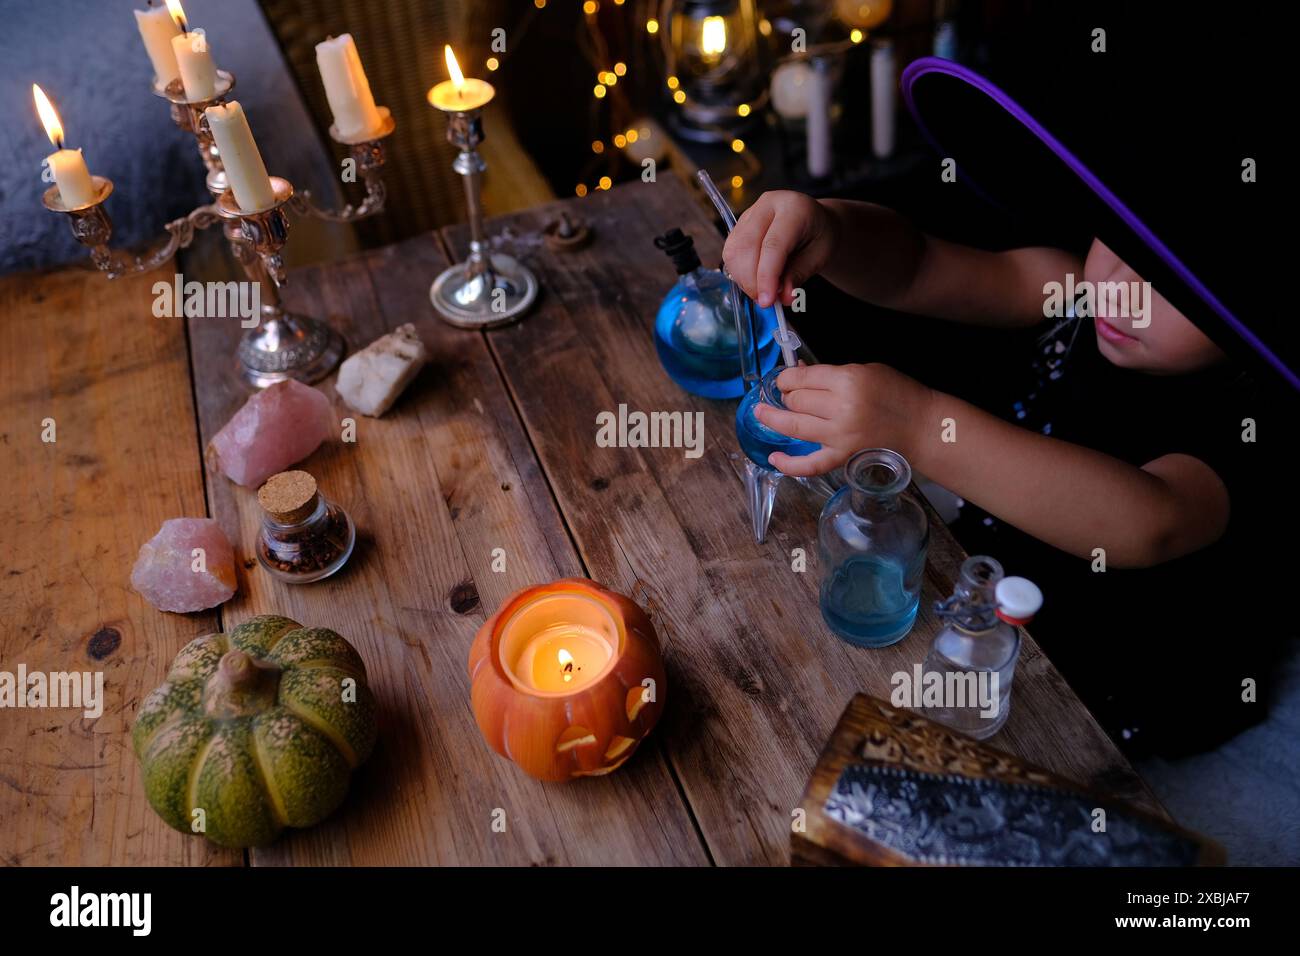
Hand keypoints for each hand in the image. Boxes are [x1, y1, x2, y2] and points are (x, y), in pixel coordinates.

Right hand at [722, 191, 838, 307]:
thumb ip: (798, 275)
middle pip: (746, 247)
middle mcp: (767, 205)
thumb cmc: (819, 238)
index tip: (767, 301)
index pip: (772, 245)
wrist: (815, 223)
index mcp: (793, 208)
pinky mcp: (738, 226)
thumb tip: (782, 297)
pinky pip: (730, 254)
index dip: (766, 276)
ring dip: (743, 279)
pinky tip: (755, 280)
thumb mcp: (819, 257)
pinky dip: (739, 274)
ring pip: (733, 252)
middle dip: (751, 281)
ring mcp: (749, 214)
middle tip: (766, 301)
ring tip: (763, 290)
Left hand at [754, 363, 934, 476]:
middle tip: (788, 395)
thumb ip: (829, 374)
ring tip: (760, 413)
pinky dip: (789, 465)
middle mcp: (840, 409)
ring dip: (772, 419)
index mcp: (847, 381)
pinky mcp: (842, 457)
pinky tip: (773, 458)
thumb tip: (798, 374)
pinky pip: (809, 464)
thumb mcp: (865, 370)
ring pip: (794, 426)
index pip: (801, 378)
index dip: (786, 378)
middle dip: (786, 396)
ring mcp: (839, 436)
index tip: (784, 379)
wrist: (921, 425)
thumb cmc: (896, 393)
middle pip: (795, 401)